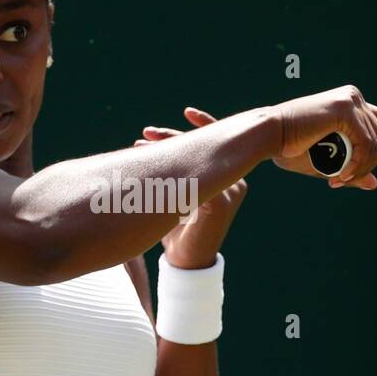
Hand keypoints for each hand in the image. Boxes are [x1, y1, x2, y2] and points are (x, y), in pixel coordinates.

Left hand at [134, 107, 247, 268]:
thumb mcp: (178, 195)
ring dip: (167, 147)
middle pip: (205, 148)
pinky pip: (197, 176)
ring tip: (141, 142)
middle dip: (173, 135)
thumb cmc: (177, 229)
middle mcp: (235, 183)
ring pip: (197, 159)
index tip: (182, 113)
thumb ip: (179, 171)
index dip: (200, 124)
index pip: (215, 145)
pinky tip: (152, 161)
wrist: (185, 262)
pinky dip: (173, 165)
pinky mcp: (221, 202)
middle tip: (146, 132)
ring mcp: (231, 192)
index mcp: (229, 179)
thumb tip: (152, 142)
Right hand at [270, 85, 376, 188]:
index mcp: (350, 103)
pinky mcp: (345, 109)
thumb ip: (352, 168)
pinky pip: (366, 144)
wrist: (268, 135)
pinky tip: (340, 174)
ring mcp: (351, 100)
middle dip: (369, 164)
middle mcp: (354, 97)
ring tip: (339, 179)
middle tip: (343, 179)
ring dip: (362, 168)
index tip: (353, 171)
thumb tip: (375, 183)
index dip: (376, 153)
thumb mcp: (327, 161)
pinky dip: (357, 165)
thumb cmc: (289, 147)